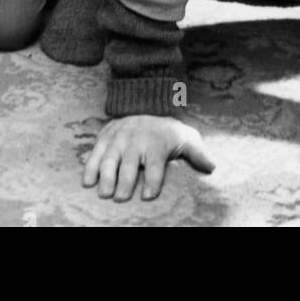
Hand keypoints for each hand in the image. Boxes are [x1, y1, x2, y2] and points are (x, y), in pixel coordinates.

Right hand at [82, 116, 214, 201]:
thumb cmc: (167, 131)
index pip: (154, 164)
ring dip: (105, 175)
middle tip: (120, 198)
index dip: (152, 180)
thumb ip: (197, 153)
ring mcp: (119, 137)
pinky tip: (87, 182)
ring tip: (103, 192)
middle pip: (129, 162)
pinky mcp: (105, 136)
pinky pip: (95, 151)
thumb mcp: (186, 137)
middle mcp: (136, 139)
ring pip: (109, 157)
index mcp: (156, 142)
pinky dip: (90, 166)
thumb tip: (212, 167)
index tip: (147, 196)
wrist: (146, 103)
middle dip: (124, 180)